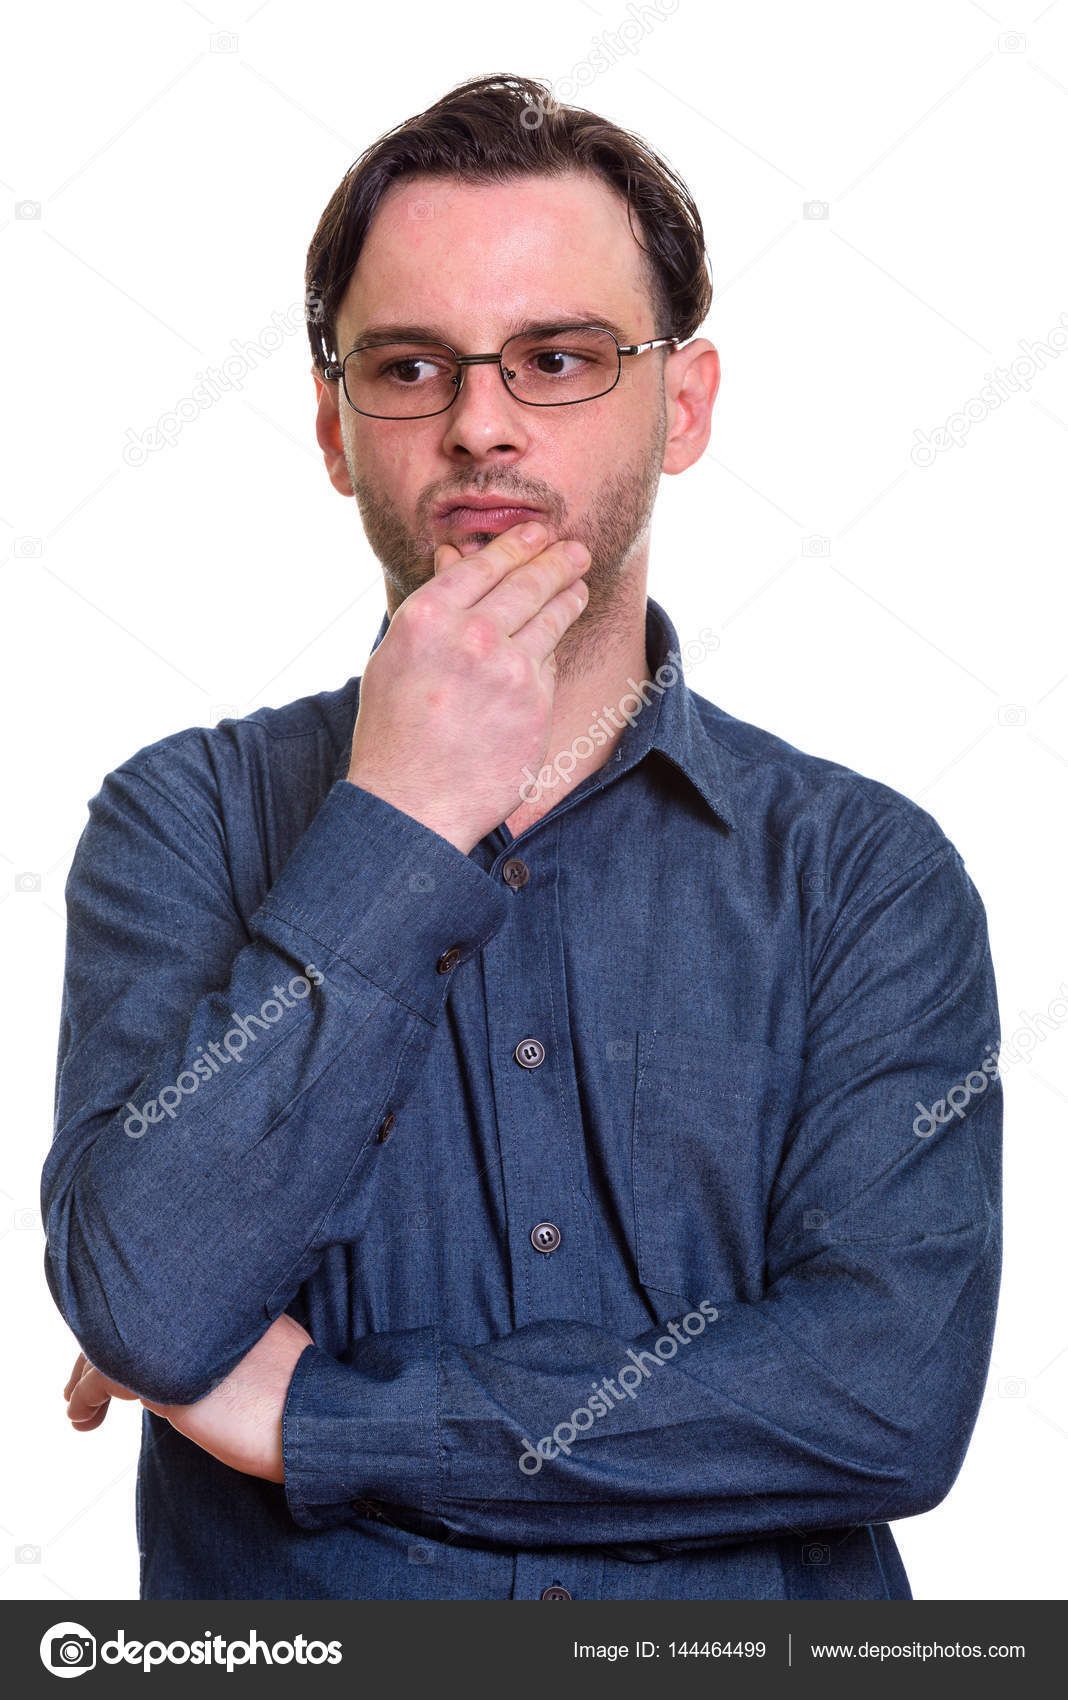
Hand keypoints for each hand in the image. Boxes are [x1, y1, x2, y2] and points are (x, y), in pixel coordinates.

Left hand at [63, 1312, 313, 1483]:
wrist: (318, 1418)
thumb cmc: (304, 1392)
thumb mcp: (272, 1346)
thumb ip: (236, 1337)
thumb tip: (211, 1358)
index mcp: (227, 1294)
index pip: (162, 1292)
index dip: (133, 1314)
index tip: (120, 1337)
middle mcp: (199, 1309)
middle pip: (127, 1312)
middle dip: (98, 1340)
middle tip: (81, 1375)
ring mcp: (180, 1340)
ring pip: (108, 1343)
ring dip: (85, 1373)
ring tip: (73, 1400)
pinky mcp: (163, 1380)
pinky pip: (102, 1380)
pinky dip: (83, 1398)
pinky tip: (81, 1418)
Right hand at [347, 519, 589, 852]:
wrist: (411, 803)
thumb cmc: (394, 731)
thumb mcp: (395, 657)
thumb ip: (432, 605)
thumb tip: (456, 556)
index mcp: (427, 616)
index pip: (484, 565)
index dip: (516, 544)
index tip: (536, 532)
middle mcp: (471, 634)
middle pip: (528, 582)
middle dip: (556, 560)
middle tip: (576, 549)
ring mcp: (508, 668)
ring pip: (551, 617)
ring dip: (569, 594)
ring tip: (579, 583)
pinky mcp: (536, 702)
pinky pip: (549, 662)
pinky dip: (551, 649)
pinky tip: (555, 641)